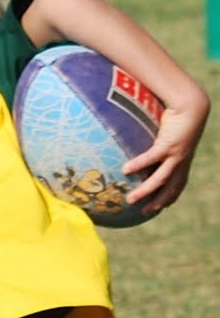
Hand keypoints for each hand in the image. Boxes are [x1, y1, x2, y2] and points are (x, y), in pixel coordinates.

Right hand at [123, 87, 208, 213]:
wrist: (192, 104)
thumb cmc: (178, 115)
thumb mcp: (168, 131)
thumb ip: (155, 140)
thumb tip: (136, 140)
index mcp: (183, 160)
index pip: (179, 183)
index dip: (171, 196)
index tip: (162, 207)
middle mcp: (181, 161)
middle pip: (171, 188)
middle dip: (159, 202)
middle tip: (144, 213)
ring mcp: (176, 154)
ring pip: (161, 179)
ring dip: (146, 191)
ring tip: (130, 200)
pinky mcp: (169, 145)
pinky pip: (151, 158)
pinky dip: (139, 165)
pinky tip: (125, 170)